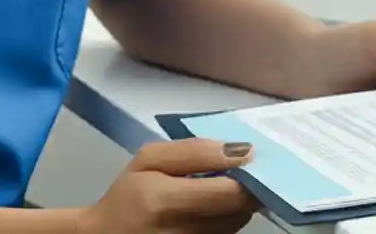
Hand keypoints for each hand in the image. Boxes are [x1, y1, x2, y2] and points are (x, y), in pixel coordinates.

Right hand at [78, 139, 259, 233]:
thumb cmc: (128, 195)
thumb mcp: (149, 159)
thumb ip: (195, 151)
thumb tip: (243, 151)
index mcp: (165, 202)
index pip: (230, 192)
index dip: (248, 175)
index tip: (247, 160)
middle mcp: (183, 232)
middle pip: (240, 210)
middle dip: (243, 188)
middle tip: (231, 174)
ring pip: (238, 223)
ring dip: (233, 205)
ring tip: (212, 193)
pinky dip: (224, 220)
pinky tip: (206, 211)